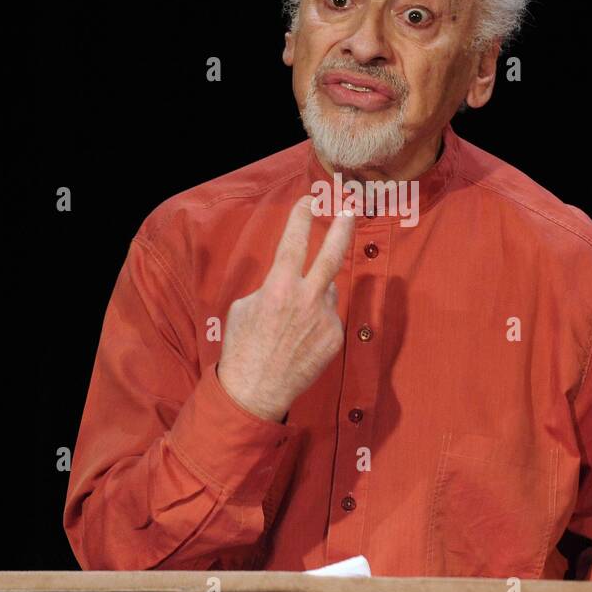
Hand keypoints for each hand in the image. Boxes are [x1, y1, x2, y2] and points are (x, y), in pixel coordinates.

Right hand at [216, 195, 354, 421]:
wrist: (256, 391)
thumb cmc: (243, 347)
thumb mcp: (245, 307)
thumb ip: (272, 288)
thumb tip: (290, 282)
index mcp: (279, 288)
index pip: (293, 243)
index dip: (301, 218)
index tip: (308, 201)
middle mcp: (306, 300)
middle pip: (332, 256)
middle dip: (342, 230)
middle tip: (349, 213)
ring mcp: (324, 320)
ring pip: (326, 293)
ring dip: (314, 297)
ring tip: (292, 322)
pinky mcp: (335, 338)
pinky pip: (329, 318)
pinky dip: (317, 321)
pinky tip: (300, 340)